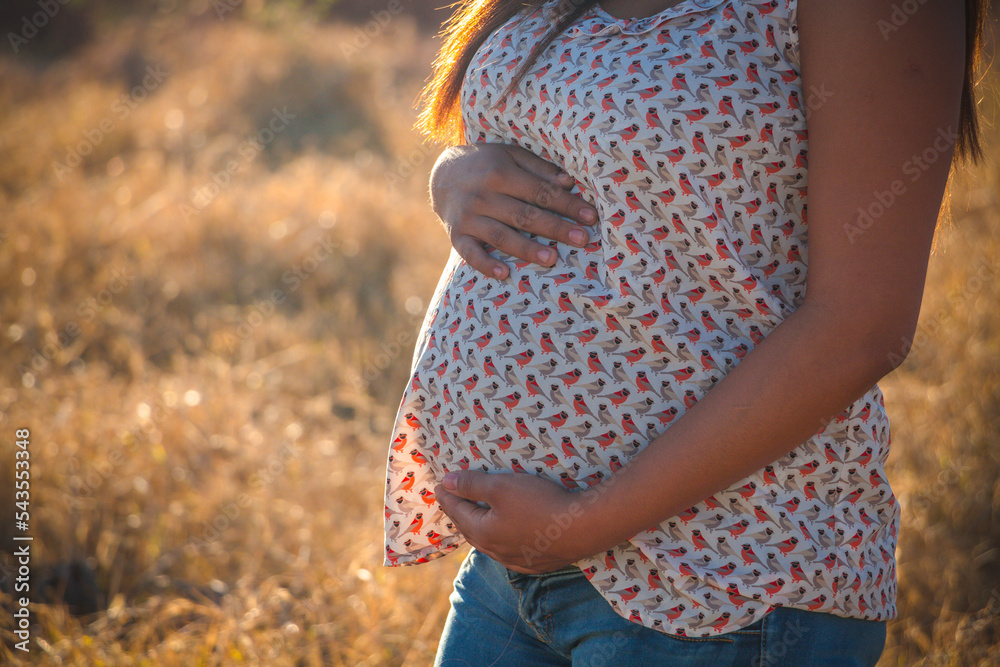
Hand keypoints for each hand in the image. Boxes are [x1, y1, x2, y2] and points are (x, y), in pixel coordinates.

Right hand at [429, 143, 598, 278]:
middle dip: (555, 228)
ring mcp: (469, 217)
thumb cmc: (486, 165)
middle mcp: (483, 195)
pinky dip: (485, 265)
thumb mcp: (510, 155)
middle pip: (525, 215)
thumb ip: (539, 168)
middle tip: (582, 239)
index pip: (540, 192)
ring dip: (526, 249)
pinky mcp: (456, 235)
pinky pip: (470, 254)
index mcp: (501, 172)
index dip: (567, 204)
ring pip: (501, 236)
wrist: (442, 174)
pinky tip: (503, 274)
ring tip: (552, 259)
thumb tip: (568, 182)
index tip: (590, 217)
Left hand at [434, 470, 607, 573]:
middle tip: (452, 501)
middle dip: (460, 514)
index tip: (439, 485)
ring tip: (474, 517)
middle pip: (471, 530)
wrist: (582, 528)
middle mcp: (496, 551)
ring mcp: (517, 561)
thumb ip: (472, 485)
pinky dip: (500, 540)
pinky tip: (505, 537)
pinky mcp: (535, 564)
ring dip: (479, 528)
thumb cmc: (539, 503)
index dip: (448, 496)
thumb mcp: (502, 486)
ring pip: (490, 543)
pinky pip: (508, 551)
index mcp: (483, 533)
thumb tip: (446, 483)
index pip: (458, 511)